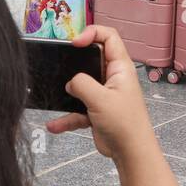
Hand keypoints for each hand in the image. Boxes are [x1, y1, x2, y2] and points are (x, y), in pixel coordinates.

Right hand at [46, 25, 151, 162]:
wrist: (131, 153)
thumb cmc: (125, 123)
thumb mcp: (100, 99)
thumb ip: (81, 84)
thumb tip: (70, 82)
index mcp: (120, 67)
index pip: (109, 37)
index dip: (92, 33)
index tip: (74, 43)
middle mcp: (113, 77)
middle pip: (92, 59)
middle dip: (75, 62)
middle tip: (60, 64)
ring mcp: (104, 94)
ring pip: (82, 85)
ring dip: (69, 92)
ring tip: (57, 95)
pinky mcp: (96, 111)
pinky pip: (78, 109)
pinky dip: (66, 117)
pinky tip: (54, 125)